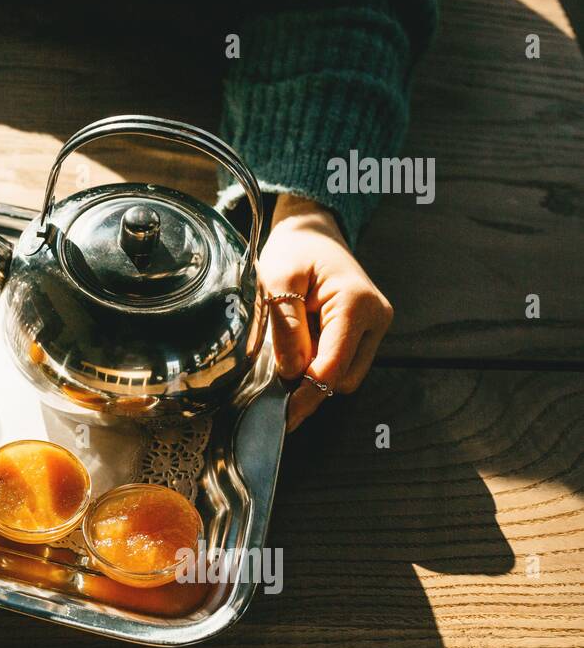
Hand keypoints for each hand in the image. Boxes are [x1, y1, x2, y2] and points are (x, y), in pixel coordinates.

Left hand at [259, 194, 393, 430]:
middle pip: (344, 378)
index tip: (280, 414)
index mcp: (356, 303)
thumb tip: (292, 372)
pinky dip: (320, 364)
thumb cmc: (294, 250)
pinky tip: (300, 351)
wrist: (313, 232)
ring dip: (315, 375)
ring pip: (346, 376)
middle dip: (310, 386)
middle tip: (272, 385)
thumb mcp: (277, 279)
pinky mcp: (367, 332)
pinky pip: (344, 363)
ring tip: (287, 353)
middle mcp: (376, 318)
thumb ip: (285, 326)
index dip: (305, 392)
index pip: (333, 365)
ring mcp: (376, 326)